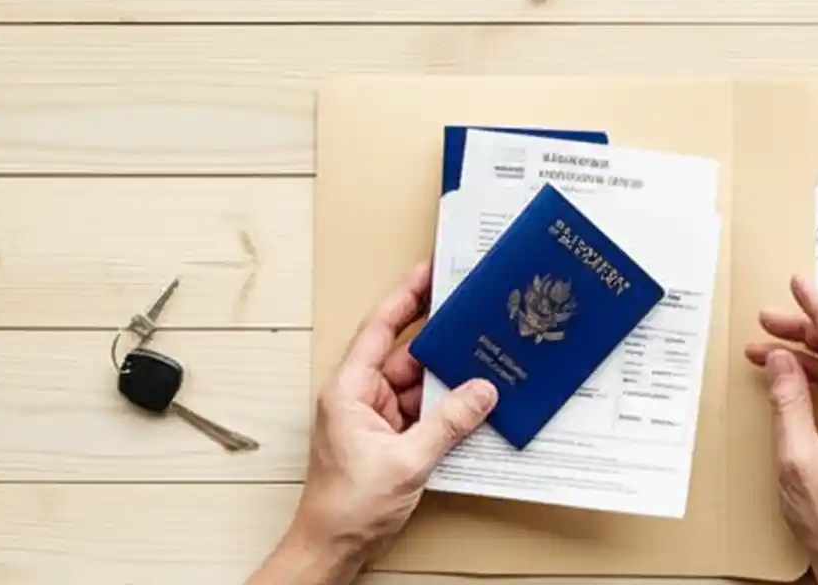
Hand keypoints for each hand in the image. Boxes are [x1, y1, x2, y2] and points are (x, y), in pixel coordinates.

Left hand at [247, 262, 498, 584]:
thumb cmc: (346, 507)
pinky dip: (448, 406)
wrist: (333, 548)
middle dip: (440, 336)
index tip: (429, 269)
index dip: (406, 295)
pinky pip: (425, 410)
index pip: (380, 329)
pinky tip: (474, 401)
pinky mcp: (391, 437)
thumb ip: (448, 423)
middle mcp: (361, 396)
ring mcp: (377, 417)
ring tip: (484, 359)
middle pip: (407, 353)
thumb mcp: (406, 461)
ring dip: (449, 378)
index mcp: (349, 390)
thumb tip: (482, 391)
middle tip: (471, 309)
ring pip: (420, 384)